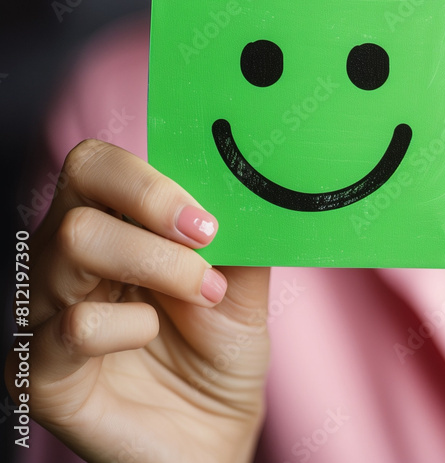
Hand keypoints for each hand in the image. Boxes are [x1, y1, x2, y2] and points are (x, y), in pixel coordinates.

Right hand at [5, 139, 270, 462]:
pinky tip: (149, 339)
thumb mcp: (243, 286)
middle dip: (157, 213)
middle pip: (82, 197)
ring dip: (159, 264)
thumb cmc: (220, 356)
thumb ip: (239, 235)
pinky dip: (128, 327)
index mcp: (110, 230)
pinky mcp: (38, 372)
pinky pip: (73, 326)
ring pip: (73, 243)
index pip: (95, 167)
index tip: (207, 217)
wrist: (216, 436)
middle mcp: (66, 264)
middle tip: (209, 246)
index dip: (148, 180)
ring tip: (204, 296)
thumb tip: (248, 184)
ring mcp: (46, 315)